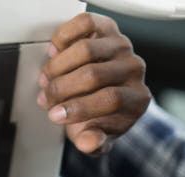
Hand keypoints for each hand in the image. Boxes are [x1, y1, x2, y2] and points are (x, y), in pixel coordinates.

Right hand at [38, 13, 151, 154]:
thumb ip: (94, 143)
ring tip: (47, 80)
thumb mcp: (98, 137)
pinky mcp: (107, 28)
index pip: (111, 99)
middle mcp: (134, 69)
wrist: (105, 93)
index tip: (55, 115)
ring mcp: (122, 46)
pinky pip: (84, 24)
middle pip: (94, 75)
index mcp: (138, 99)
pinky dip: (63, 38)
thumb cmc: (101, 116)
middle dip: (62, 89)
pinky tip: (55, 54)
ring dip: (57, 67)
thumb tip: (88, 142)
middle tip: (46, 99)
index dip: (78, 108)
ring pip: (85, 50)